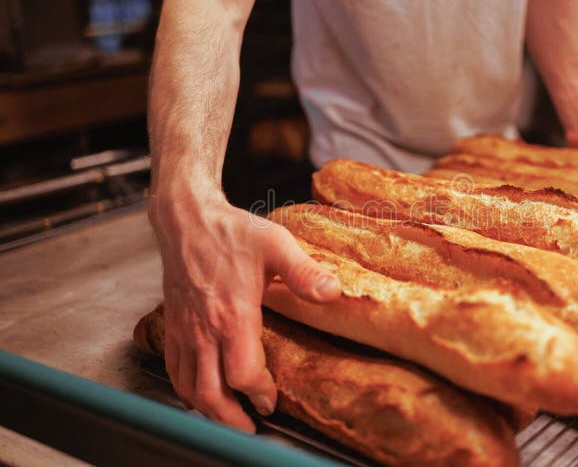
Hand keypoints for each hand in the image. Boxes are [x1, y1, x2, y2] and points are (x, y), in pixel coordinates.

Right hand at [148, 186, 339, 432]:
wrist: (186, 219)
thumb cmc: (231, 231)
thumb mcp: (276, 244)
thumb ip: (305, 271)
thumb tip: (334, 292)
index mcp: (232, 315)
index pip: (243, 373)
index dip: (259, 394)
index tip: (271, 401)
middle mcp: (204, 329)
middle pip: (210, 393)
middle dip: (230, 419)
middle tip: (250, 428)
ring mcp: (185, 330)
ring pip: (188, 387)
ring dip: (208, 410)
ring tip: (228, 418)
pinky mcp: (174, 325)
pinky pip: (174, 369)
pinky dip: (186, 390)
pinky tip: (201, 391)